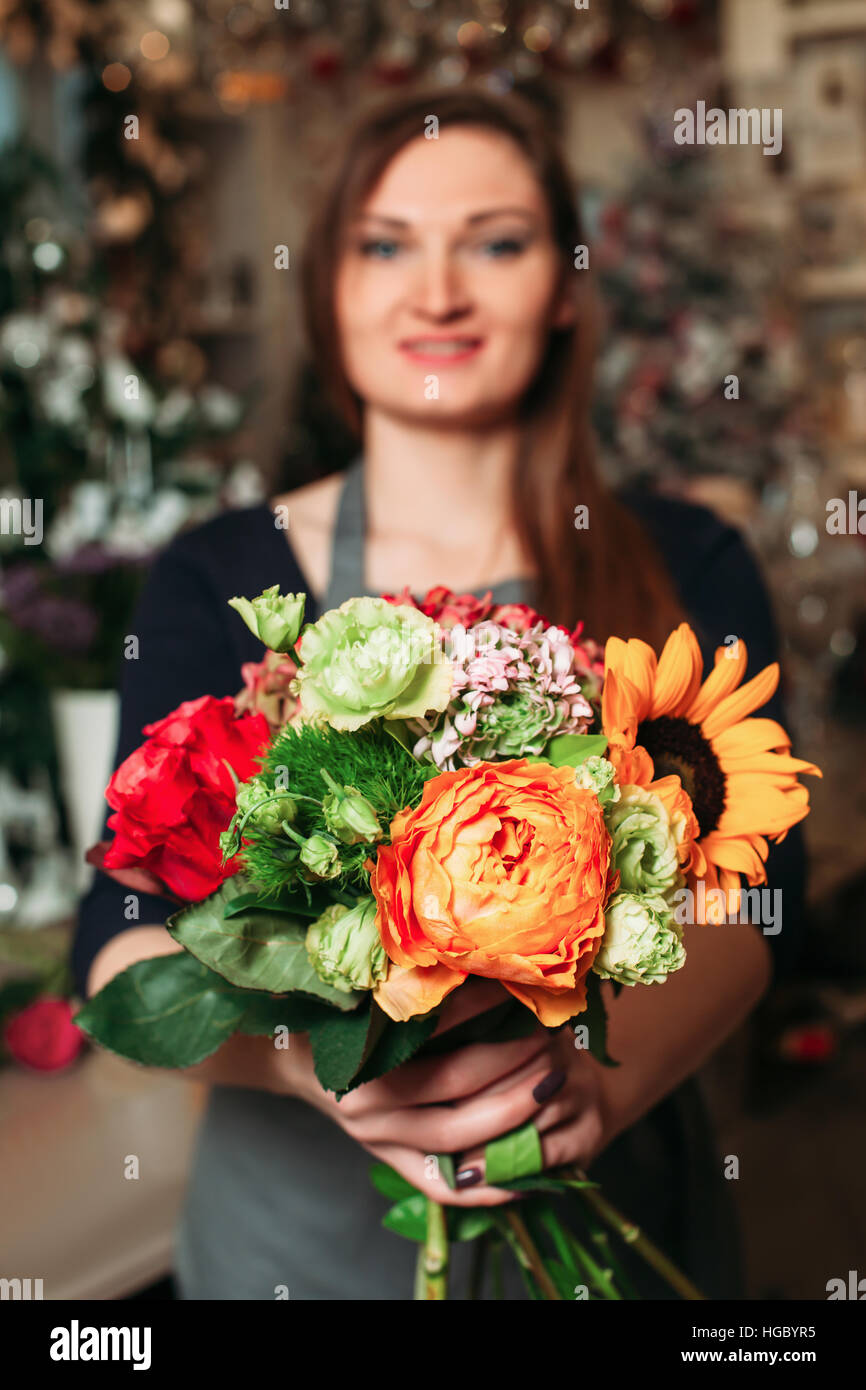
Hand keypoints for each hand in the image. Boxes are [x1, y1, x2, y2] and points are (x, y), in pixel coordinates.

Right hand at [278, 981, 609, 1206]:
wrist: (292, 1056)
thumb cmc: (338, 1012)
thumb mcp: (364, 989)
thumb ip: (410, 982)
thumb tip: (476, 954)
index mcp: (360, 1044)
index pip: (436, 1024)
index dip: (484, 1005)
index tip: (521, 986)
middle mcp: (367, 1097)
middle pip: (456, 1080)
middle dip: (513, 1057)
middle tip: (550, 1035)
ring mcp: (378, 1136)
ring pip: (457, 1132)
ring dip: (513, 1109)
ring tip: (552, 1081)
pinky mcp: (388, 1161)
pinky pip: (443, 1185)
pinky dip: (488, 1185)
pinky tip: (530, 1175)